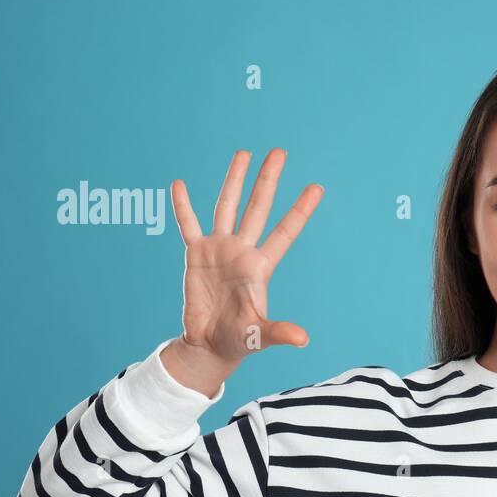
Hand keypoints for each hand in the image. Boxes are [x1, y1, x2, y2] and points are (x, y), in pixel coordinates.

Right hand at [160, 148, 323, 396]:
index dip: (300, 210)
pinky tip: (180, 184)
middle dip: (268, 180)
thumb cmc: (240, 341)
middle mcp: (242, 251)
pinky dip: (183, 206)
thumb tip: (303, 340)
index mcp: (261, 267)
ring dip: (234, 180)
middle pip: (257, 208)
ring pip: (227, 206)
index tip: (317, 187)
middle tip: (279, 151)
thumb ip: (279, 332)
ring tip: (244, 153)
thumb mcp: (260, 335)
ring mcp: (219, 250)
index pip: (285, 232)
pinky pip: (188, 225)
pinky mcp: (196, 255)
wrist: (210, 344)